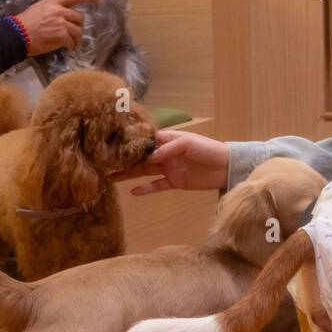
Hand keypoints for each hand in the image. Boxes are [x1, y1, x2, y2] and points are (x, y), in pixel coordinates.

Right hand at [13, 0, 103, 55]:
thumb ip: (54, 11)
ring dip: (76, 39)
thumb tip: (65, 18)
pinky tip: (67, 48)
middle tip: (74, 35)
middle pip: (79, 17)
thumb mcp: (39, 9)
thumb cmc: (25, 24)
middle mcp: (59, 10)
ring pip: (77, 31)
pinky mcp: (60, 34)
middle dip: (78, 27)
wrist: (17, 35)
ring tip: (72, 45)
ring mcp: (60, 22)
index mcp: (53, 2)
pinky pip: (71, 41)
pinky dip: (71, 46)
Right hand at [112, 130, 228, 194]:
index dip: (130, 143)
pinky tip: (133, 192)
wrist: (225, 166)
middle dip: (125, 160)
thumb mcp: (188, 143)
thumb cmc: (207, 148)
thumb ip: (168, 149)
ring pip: (144, 171)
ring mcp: (168, 168)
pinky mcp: (174, 182)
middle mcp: (164, 153)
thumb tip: (149, 156)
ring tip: (112, 177)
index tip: (113, 146)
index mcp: (167, 139)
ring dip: (129, 174)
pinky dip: (146, 189)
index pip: (145, 141)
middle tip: (106, 164)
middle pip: (141, 157)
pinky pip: (156, 185)